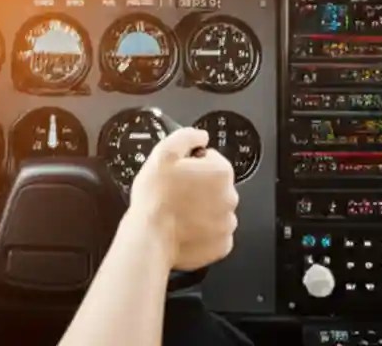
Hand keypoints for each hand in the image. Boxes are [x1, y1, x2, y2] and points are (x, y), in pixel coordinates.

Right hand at [125, 127, 238, 271]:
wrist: (150, 239)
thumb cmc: (156, 198)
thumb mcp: (163, 153)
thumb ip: (186, 137)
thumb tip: (201, 136)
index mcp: (220, 172)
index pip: (211, 159)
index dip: (191, 164)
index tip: (178, 174)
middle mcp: (230, 197)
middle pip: (215, 185)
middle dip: (198, 187)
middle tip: (175, 193)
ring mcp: (227, 224)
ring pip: (215, 210)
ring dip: (201, 210)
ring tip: (177, 213)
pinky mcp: (222, 245)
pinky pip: (214, 233)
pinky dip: (202, 232)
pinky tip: (184, 229)